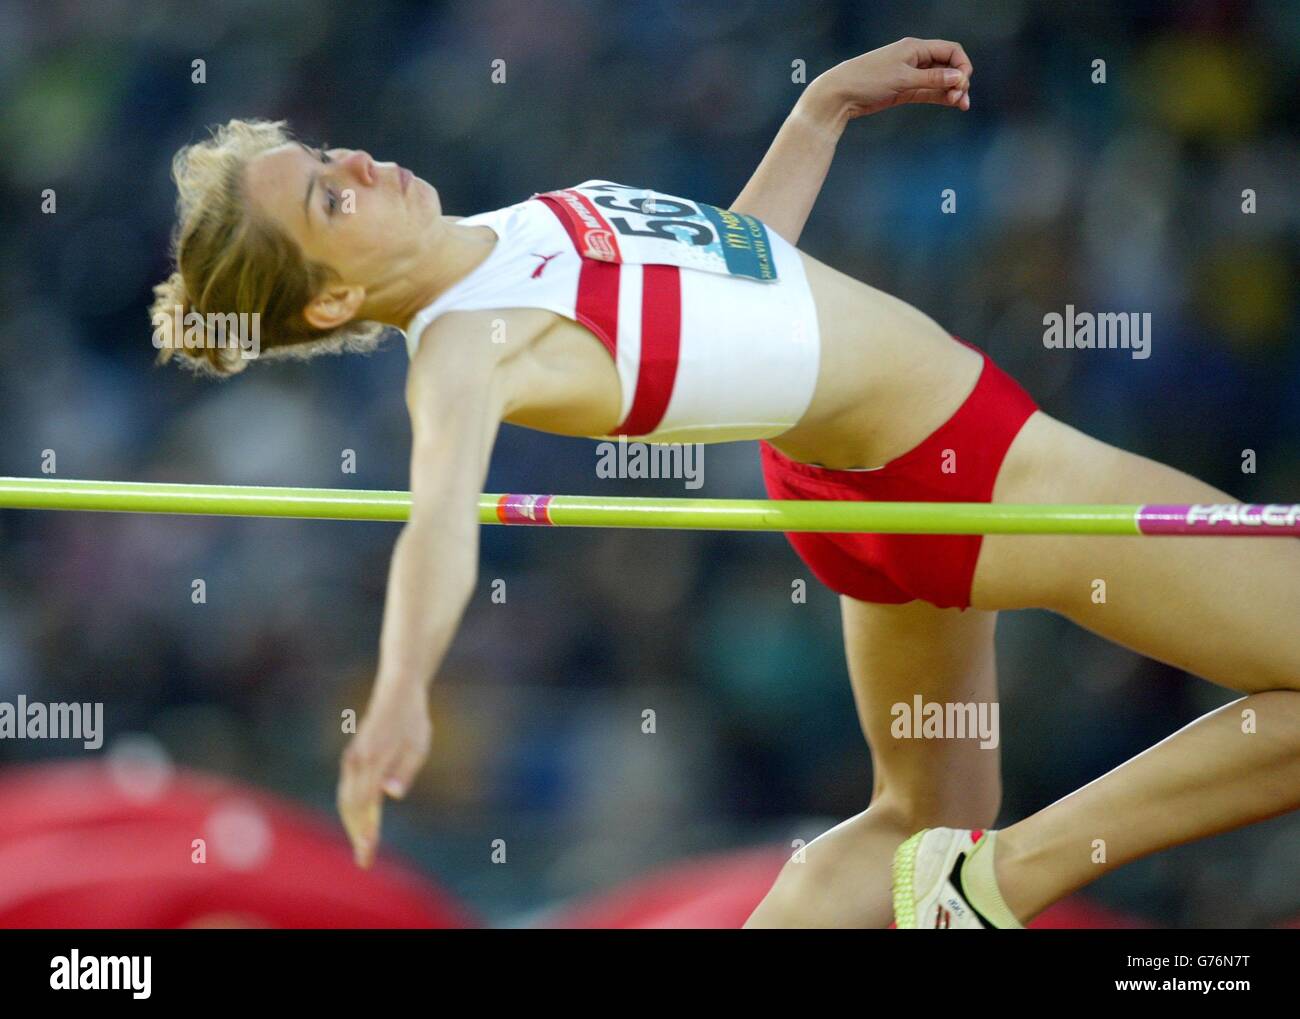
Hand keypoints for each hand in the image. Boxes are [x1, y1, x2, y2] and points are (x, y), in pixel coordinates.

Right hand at [337, 678, 432, 867]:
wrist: (398, 691)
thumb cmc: (412, 720)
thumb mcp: (418, 745)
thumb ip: (405, 771)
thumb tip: (392, 794)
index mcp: (374, 759)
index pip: (365, 802)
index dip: (365, 828)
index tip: (368, 849)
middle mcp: (357, 761)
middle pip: (350, 806)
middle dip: (356, 834)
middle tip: (365, 859)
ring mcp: (352, 759)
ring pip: (346, 800)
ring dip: (352, 825)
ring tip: (363, 849)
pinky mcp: (352, 758)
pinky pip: (347, 790)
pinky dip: (351, 811)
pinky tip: (361, 823)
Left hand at [805, 38, 972, 123]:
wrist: (840, 95)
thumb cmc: (868, 80)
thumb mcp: (903, 79)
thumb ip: (932, 79)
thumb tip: (959, 77)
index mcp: (915, 47)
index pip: (950, 51)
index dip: (962, 66)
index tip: (962, 84)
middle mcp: (915, 59)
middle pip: (948, 66)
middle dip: (959, 80)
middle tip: (960, 99)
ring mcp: (910, 75)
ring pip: (940, 81)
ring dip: (952, 91)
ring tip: (960, 105)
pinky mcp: (905, 91)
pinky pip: (929, 92)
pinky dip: (940, 96)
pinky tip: (951, 103)